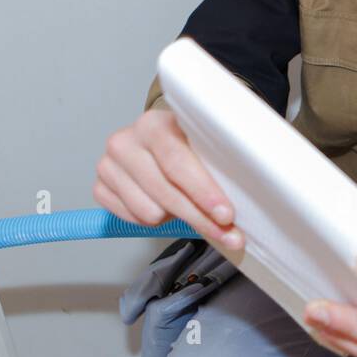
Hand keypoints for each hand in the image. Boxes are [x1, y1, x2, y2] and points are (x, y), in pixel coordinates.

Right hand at [93, 108, 244, 250]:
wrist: (161, 139)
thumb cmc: (187, 143)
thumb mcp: (207, 139)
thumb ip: (224, 153)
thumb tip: (256, 179)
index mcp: (153, 123)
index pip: (177, 163)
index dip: (203, 192)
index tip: (226, 214)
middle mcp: (124, 141)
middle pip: (166, 192)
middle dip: (200, 217)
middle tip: (227, 233)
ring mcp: (108, 165)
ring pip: (149, 212)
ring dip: (174, 216)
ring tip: (187, 203)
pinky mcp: (100, 187)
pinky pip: (133, 219)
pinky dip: (154, 220)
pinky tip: (164, 205)